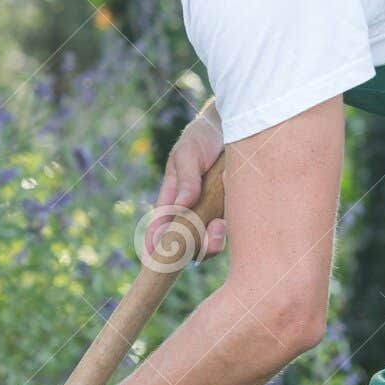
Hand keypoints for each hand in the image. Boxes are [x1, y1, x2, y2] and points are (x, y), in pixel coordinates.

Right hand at [144, 103, 226, 260]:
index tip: (150, 259)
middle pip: (183, 243)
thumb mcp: (189, 154)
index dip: (151, 246)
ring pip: (207, 243)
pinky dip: (228, 227)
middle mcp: (189, 210)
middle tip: (207, 233)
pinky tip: (229, 210)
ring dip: (212, 240)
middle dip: (192, 248)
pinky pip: (228, 232)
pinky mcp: (230, 212)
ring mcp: (210, 213)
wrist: (234, 125)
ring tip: (220, 223)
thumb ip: (185, 180)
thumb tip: (182, 206)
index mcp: (171, 198)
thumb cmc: (204, 137)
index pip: (157, 227)